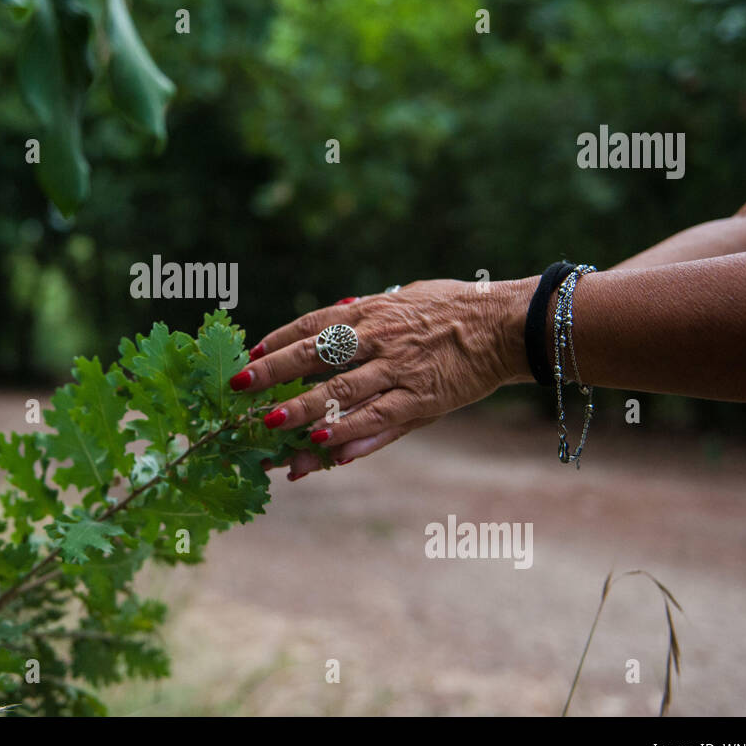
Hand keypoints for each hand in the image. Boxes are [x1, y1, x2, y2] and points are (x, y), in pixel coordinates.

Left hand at [232, 279, 531, 478]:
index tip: (249, 357)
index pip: (312, 325)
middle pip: (315, 356)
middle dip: (273, 374)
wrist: (506, 324)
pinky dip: (351, 432)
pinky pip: (379, 419)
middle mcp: (377, 338)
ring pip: (341, 391)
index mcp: (370, 312)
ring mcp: (398, 370)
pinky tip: (324, 446)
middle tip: (239, 390)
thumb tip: (331, 317)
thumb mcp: (404, 300)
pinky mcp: (422, 399)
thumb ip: (366, 316)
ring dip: (304, 410)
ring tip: (270, 426)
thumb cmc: (452, 311)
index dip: (277, 341)